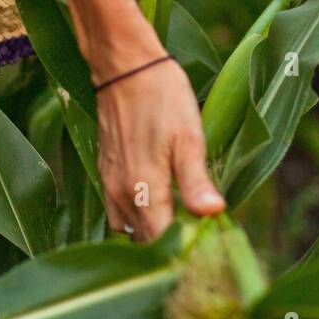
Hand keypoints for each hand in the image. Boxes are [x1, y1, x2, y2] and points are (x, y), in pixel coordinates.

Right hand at [94, 55, 225, 240]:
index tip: (209, 247)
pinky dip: (139, 218)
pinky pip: (119, 212)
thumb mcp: (189, 137)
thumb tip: (213, 214)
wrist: (125, 67)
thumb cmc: (162, 98)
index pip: (163, 242)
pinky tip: (160, 204)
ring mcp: (109, 185)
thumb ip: (195, 182)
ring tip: (183, 223)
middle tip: (203, 237)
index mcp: (144, 190)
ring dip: (153, 233)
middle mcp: (121, 194)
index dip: (186, 251)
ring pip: (130, 230)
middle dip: (172, 245)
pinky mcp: (105, 174)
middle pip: (145, 241)